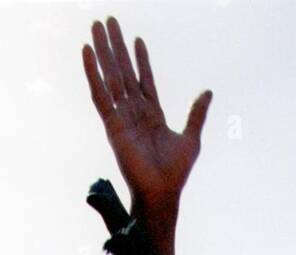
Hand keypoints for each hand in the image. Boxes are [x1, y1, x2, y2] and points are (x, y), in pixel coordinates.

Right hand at [82, 17, 211, 225]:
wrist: (163, 192)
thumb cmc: (175, 173)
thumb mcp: (192, 137)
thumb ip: (196, 113)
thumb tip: (208, 92)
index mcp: (152, 114)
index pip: (144, 79)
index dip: (141, 59)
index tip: (137, 39)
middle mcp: (134, 113)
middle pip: (123, 71)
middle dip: (116, 46)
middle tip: (107, 21)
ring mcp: (121, 117)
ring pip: (110, 76)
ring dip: (103, 50)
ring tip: (96, 26)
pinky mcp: (112, 124)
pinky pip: (99, 94)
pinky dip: (92, 72)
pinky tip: (87, 52)